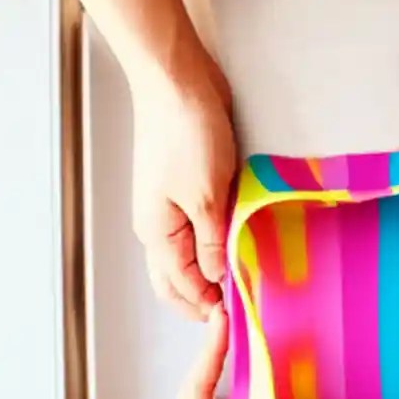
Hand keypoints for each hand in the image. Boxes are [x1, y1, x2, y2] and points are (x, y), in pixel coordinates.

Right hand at [130, 54, 236, 319]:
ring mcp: (171, 206)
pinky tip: (236, 249)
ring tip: (241, 284)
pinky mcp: (188, 187)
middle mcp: (158, 225)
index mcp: (157, 233)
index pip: (182, 286)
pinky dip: (215, 245)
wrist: (178, 82)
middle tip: (238, 309)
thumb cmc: (186, 135)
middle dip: (202, 299)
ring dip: (209, 273)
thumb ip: (211, 244)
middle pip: (176, 279)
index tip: (240, 316)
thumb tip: (216, 281)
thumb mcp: (205, 198)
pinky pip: (200, 229)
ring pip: (188, 256)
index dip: (209, 305)